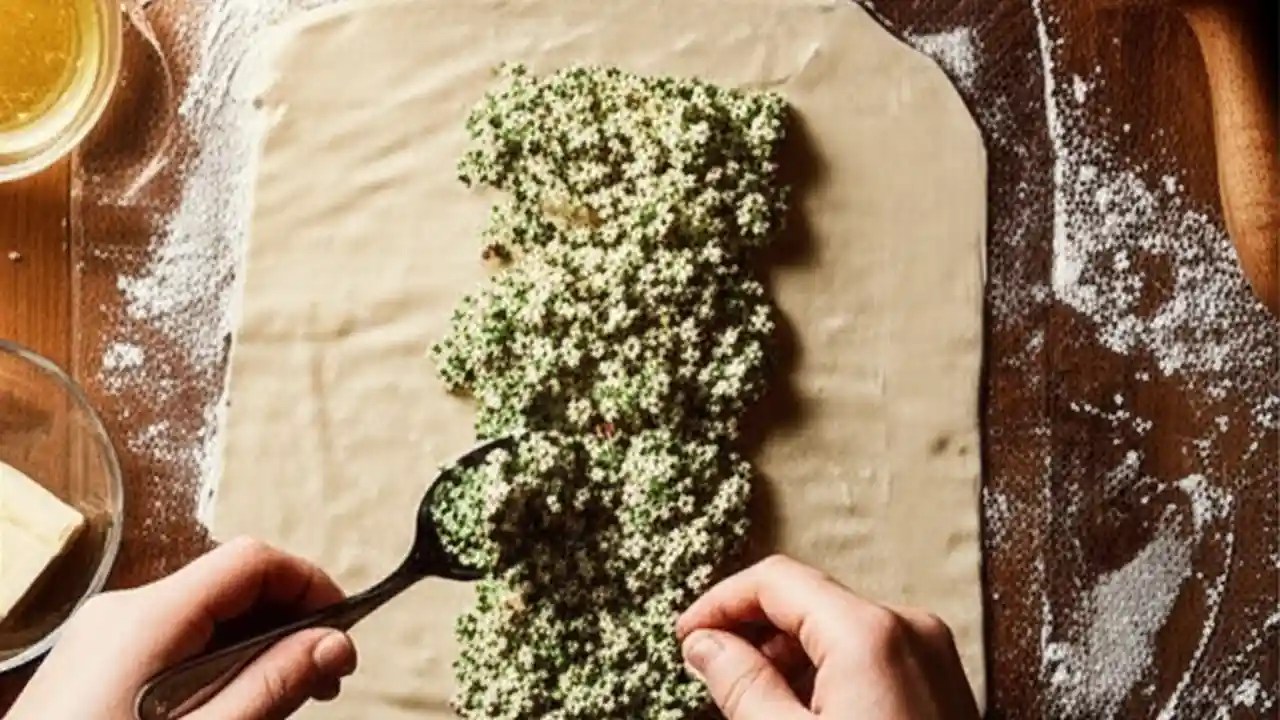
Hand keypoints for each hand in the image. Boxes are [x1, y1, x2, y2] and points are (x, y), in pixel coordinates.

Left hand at [11, 537, 357, 719]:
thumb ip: (271, 689)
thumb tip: (334, 643)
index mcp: (147, 621)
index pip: (252, 561)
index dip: (310, 585)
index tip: (343, 632)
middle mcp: (120, 612)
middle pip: (231, 584)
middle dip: (288, 621)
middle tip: (323, 680)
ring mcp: (102, 635)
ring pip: (206, 613)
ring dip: (256, 643)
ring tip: (281, 700)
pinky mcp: (95, 661)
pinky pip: (175, 638)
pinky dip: (217, 659)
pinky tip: (232, 703)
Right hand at [677, 555, 978, 719]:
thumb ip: (742, 686)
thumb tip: (706, 645)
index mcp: (868, 633)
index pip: (776, 581)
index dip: (720, 603)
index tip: (686, 636)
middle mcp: (908, 629)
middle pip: (808, 601)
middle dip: (752, 633)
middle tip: (710, 674)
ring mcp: (931, 655)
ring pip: (837, 629)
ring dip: (787, 656)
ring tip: (754, 704)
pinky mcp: (940, 684)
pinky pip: (869, 656)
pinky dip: (826, 674)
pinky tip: (801, 715)